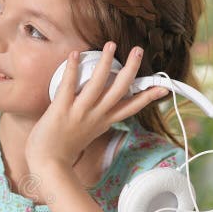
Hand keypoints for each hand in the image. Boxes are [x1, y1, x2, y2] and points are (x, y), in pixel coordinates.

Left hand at [25, 42, 168, 172]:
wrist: (48, 166)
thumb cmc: (63, 152)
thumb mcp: (87, 135)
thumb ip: (94, 121)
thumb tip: (98, 110)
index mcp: (103, 122)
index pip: (131, 107)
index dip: (148, 97)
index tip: (164, 87)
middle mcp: (95, 115)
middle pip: (120, 89)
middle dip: (131, 69)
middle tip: (138, 51)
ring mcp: (80, 111)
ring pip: (98, 83)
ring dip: (106, 62)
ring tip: (110, 45)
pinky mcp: (61, 109)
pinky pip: (69, 85)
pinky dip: (73, 69)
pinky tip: (75, 54)